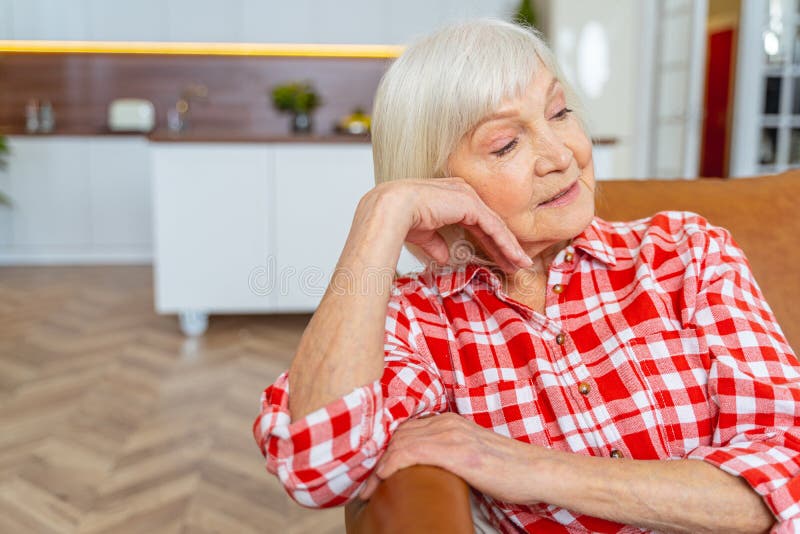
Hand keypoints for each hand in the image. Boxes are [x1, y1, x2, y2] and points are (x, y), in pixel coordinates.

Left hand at [357, 412, 540, 503]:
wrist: (537, 471)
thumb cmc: (508, 469)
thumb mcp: (471, 455)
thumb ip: (448, 455)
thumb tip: (425, 473)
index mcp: (448, 421)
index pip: (404, 430)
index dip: (383, 450)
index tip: (371, 473)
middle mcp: (446, 422)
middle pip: (397, 435)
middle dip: (375, 459)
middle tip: (363, 484)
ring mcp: (451, 435)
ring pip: (399, 442)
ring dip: (378, 466)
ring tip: (367, 488)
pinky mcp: (456, 452)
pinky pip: (410, 453)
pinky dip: (390, 466)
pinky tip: (381, 479)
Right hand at [359, 178, 532, 272]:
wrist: (391, 209)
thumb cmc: (400, 219)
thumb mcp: (423, 234)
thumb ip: (436, 243)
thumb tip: (444, 256)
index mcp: (450, 196)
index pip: (477, 221)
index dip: (489, 241)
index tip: (500, 259)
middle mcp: (462, 192)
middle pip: (490, 224)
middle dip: (504, 246)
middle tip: (517, 263)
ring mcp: (468, 197)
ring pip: (495, 226)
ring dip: (510, 247)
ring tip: (522, 264)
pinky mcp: (471, 205)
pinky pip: (494, 228)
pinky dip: (505, 244)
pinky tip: (514, 257)